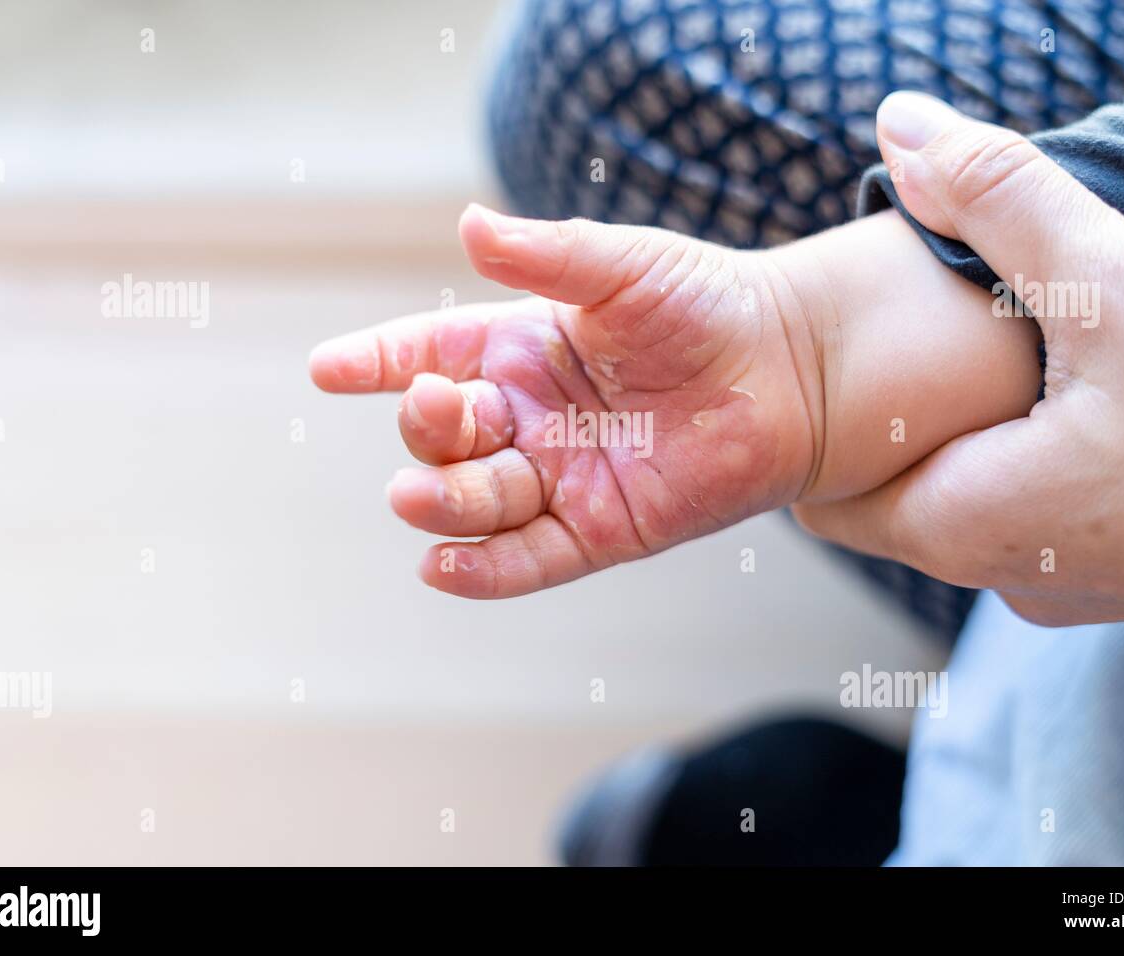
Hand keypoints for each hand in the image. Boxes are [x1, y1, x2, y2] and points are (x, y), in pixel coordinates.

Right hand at [309, 206, 824, 596]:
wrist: (794, 368)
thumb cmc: (708, 302)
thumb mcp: (623, 265)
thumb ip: (549, 254)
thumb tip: (468, 225)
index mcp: (520, 348)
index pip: (427, 352)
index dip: (377, 360)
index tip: (330, 369)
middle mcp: (527, 417)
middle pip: (443, 434)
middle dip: (427, 427)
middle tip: (437, 408)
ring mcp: (559, 477)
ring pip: (474, 501)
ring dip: (439, 502)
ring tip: (417, 496)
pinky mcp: (600, 531)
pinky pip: (528, 559)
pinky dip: (482, 569)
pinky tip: (442, 565)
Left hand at [793, 92, 1123, 624]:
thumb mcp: (1113, 282)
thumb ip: (996, 198)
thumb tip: (902, 124)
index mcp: (964, 526)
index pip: (823, 501)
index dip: (821, 427)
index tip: (835, 356)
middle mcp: (1005, 575)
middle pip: (896, 493)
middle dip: (899, 413)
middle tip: (915, 331)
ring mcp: (1069, 583)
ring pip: (973, 495)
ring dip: (974, 426)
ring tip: (1001, 350)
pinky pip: (1040, 507)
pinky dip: (1034, 450)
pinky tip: (1080, 391)